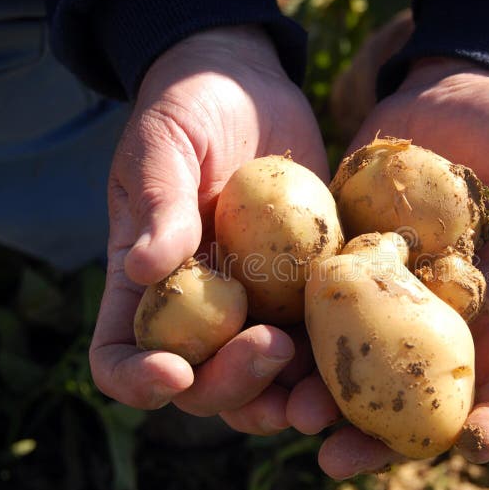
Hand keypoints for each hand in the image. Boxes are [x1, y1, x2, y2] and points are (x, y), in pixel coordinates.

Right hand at [89, 26, 325, 433]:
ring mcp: (258, 304)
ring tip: (323, 400)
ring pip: (269, 378)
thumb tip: (145, 267)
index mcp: (147, 285)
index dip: (137, 378)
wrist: (249, 88)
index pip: (122, 352)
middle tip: (273, 350)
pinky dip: (338, 359)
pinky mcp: (307, 287)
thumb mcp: (163, 147)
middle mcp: (202, 308)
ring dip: (292, 399)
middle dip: (236, 385)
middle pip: (205, 380)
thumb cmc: (188, 111)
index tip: (171, 372)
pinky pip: (322, 336)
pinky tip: (366, 356)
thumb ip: (159, 203)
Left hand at [287, 58, 488, 477]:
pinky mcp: (339, 264)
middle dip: (377, 437)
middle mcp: (436, 317)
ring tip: (287, 417)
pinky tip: (254, 352)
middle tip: (339, 460)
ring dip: (318, 397)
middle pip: (408, 397)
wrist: (451, 99)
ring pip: (350, 365)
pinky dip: (285, 336)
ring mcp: (382, 294)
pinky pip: (310, 310)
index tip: (475, 446)